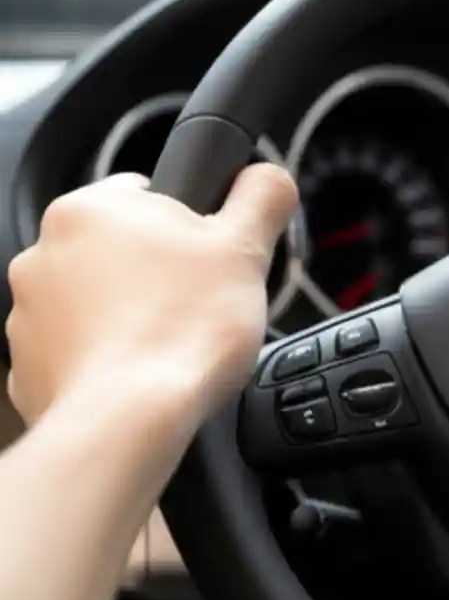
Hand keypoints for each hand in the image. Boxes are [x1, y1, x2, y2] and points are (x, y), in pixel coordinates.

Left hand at [5, 164, 297, 430]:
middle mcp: (44, 253)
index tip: (212, 260)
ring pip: (99, 300)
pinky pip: (80, 349)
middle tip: (201, 304)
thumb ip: (261, 195)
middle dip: (161, 273)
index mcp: (90, 210)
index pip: (148, 195)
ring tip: (174, 343)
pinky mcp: (30, 363)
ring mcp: (30, 312)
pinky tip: (144, 372)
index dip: (192, 227)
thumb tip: (268, 176)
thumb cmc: (181, 332)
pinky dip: (111, 358)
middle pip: (122, 249)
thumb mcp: (246, 248)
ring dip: (133, 315)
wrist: (129, 422)